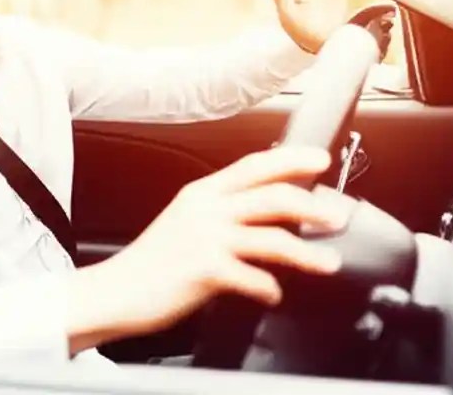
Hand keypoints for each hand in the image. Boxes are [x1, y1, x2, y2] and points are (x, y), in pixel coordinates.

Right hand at [66, 146, 347, 352]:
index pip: (254, 165)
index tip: (321, 158)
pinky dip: (271, 289)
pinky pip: (256, 279)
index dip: (291, 159)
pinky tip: (273, 294)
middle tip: (336, 217)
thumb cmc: (152, 262)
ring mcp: (206, 239)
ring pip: (274, 238)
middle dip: (314, 205)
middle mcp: (205, 210)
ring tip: (327, 263)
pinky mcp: (206, 270)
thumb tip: (268, 214)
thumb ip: (221, 211)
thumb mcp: (185, 222)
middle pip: (273, 196)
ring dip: (308, 253)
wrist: (116, 291)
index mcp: (201, 193)